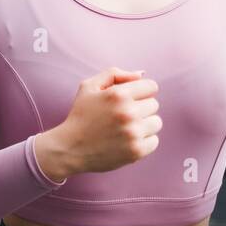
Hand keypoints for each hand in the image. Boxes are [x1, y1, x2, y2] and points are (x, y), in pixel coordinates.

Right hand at [38, 67, 160, 178]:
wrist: (70, 149)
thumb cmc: (81, 116)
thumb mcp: (88, 87)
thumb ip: (114, 74)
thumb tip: (141, 74)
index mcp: (118, 94)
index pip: (151, 86)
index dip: (140, 91)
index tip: (129, 99)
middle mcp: (128, 113)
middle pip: (154, 104)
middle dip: (140, 107)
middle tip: (122, 116)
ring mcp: (133, 133)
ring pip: (156, 122)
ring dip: (144, 124)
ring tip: (125, 128)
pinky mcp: (136, 151)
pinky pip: (154, 141)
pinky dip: (143, 141)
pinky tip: (126, 140)